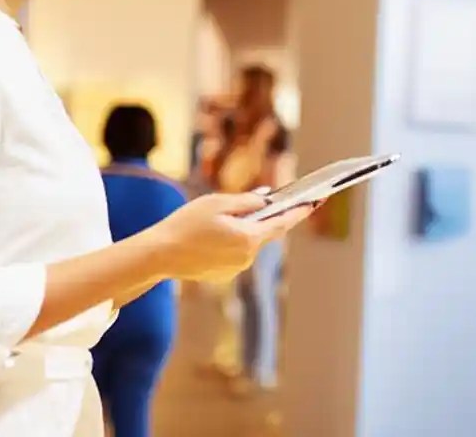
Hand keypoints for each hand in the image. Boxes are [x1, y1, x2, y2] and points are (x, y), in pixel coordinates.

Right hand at [149, 192, 310, 281]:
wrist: (159, 255)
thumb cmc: (186, 225)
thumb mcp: (217, 203)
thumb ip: (246, 201)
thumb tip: (266, 199)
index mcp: (249, 238)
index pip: (282, 223)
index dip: (300, 212)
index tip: (316, 202)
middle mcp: (247, 257)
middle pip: (264, 232)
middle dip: (261, 217)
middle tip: (255, 202)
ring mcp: (236, 268)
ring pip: (248, 242)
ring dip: (242, 229)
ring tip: (216, 220)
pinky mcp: (224, 274)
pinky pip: (235, 252)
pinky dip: (230, 241)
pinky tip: (209, 235)